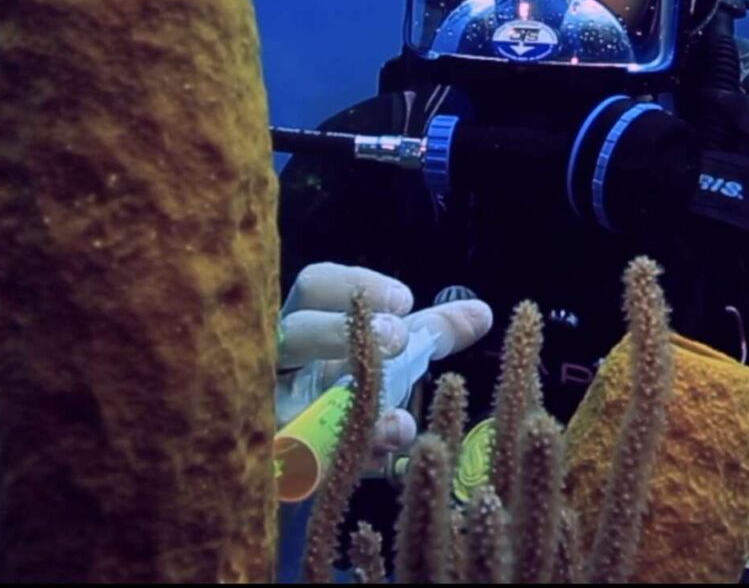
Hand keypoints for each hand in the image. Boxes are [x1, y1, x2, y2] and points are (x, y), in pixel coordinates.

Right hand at [277, 263, 492, 457]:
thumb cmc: (347, 387)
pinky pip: (301, 461)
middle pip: (293, 333)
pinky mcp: (271, 458)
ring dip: (346, 409)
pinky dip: (346, 459)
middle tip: (397, 339)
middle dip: (341, 332)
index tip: (406, 301)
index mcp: (304, 322)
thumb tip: (483, 312)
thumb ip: (432, 333)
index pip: (314, 287)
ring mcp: (265, 409)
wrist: (306, 458)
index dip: (354, 287)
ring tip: (400, 422)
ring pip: (286, 403)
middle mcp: (275, 362)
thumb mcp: (388, 357)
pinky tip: (383, 459)